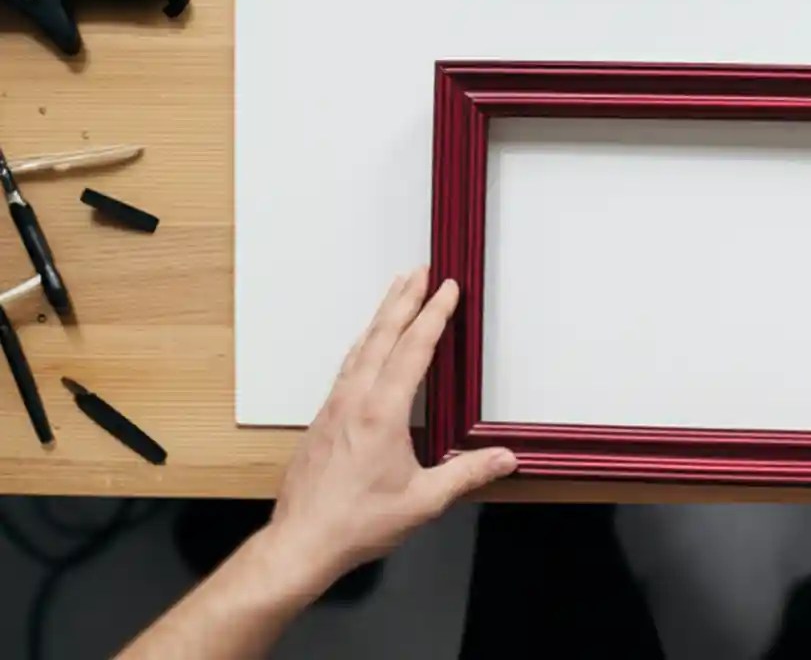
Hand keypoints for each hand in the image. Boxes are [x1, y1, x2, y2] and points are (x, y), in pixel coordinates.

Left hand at [266, 267, 515, 592]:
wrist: (302, 541)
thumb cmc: (358, 522)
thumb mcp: (423, 501)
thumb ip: (467, 474)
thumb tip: (506, 458)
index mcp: (381, 413)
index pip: (413, 350)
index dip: (433, 315)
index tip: (448, 288)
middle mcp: (354, 401)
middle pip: (381, 336)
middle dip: (403, 300)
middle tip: (419, 271)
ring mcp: (334, 408)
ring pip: (360, 349)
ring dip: (381, 317)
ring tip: (396, 294)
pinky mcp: (323, 420)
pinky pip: (347, 367)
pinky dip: (364, 345)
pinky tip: (367, 346)